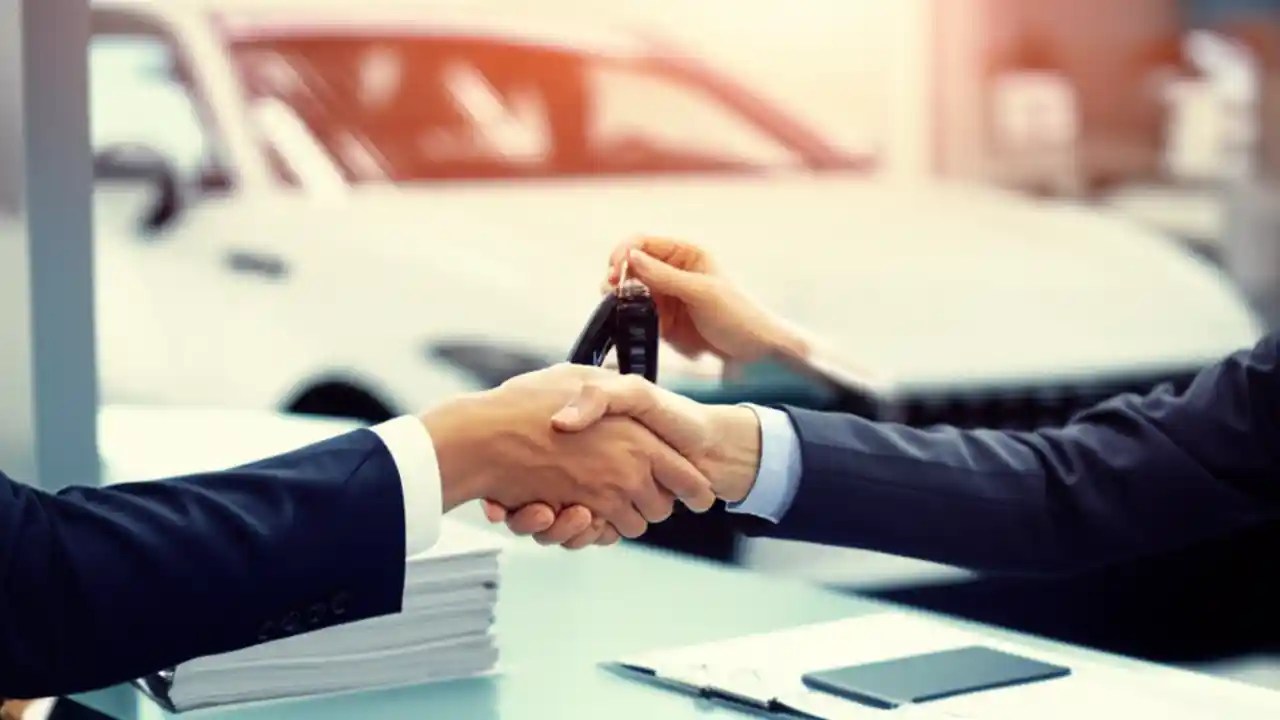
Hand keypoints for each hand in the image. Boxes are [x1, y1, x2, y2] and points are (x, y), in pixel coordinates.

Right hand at [424, 364, 716, 538]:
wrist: (479, 439)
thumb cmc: (525, 404)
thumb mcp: (577, 377)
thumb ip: (606, 388)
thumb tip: (618, 387)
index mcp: (638, 437)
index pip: (689, 480)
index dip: (693, 489)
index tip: (696, 493)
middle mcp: (628, 472)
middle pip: (662, 510)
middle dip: (652, 504)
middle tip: (635, 488)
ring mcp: (603, 498)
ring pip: (631, 527)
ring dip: (619, 519)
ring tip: (601, 495)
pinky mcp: (577, 519)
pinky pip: (597, 536)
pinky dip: (590, 529)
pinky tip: (575, 507)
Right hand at [604, 237, 808, 363]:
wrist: (756, 352)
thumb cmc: (738, 315)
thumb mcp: (701, 292)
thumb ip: (664, 275)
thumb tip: (631, 257)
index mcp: (686, 254)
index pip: (643, 242)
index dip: (624, 252)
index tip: (614, 269)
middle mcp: (673, 272)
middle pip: (632, 267)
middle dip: (618, 278)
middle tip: (610, 292)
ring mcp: (667, 297)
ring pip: (631, 292)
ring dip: (622, 300)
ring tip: (620, 310)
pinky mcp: (664, 321)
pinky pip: (639, 316)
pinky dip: (632, 320)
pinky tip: (633, 325)